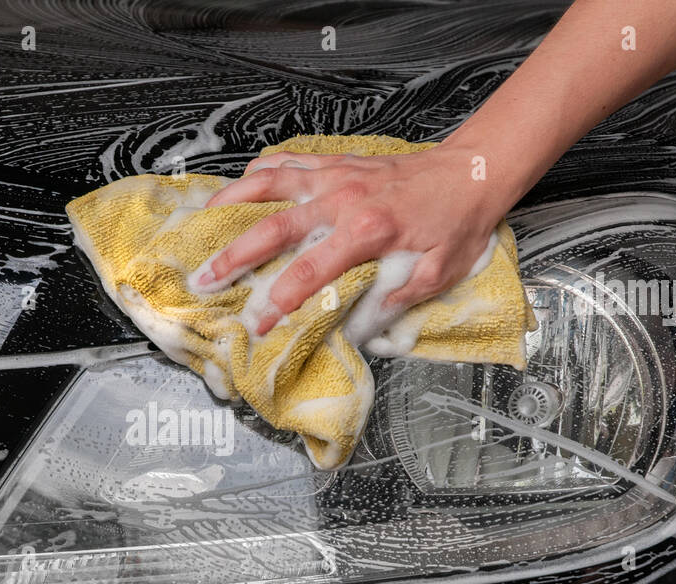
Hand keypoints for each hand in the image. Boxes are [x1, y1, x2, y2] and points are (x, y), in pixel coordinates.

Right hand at [191, 145, 513, 335]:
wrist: (472, 171)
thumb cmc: (456, 222)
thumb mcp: (436, 274)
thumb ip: (393, 302)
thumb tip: (358, 330)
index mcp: (367, 232)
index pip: (308, 274)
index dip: (278, 302)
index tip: (257, 323)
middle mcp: (343, 200)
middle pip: (273, 228)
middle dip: (233, 257)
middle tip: (204, 279)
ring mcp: (335, 176)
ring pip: (270, 184)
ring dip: (232, 202)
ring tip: (203, 221)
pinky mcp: (336, 162)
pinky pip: (289, 161)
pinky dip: (261, 171)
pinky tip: (242, 184)